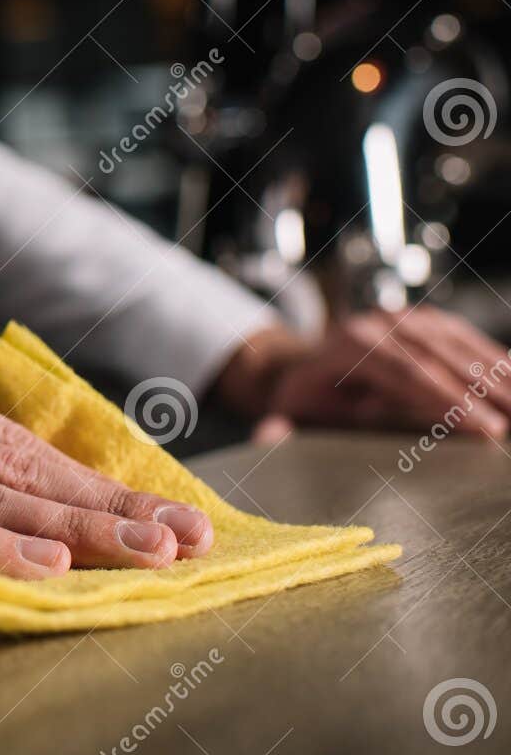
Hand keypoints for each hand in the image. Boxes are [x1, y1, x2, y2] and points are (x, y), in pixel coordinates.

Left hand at [214, 305, 510, 440]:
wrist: (303, 365)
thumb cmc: (306, 400)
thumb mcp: (293, 414)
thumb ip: (283, 428)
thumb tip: (267, 439)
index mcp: (348, 344)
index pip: (405, 373)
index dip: (445, 399)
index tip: (481, 427)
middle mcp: (378, 322)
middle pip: (437, 357)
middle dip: (478, 392)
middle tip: (506, 427)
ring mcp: (404, 315)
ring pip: (457, 343)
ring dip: (493, 374)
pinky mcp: (424, 319)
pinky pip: (464, 338)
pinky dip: (491, 358)